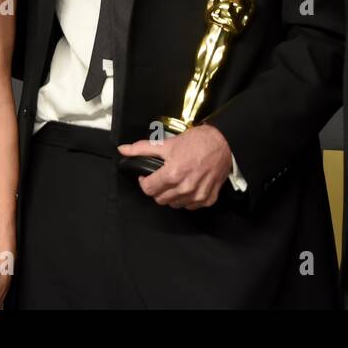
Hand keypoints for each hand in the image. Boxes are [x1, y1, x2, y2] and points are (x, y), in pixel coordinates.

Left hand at [117, 124, 232, 209]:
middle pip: (159, 199)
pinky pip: (190, 206)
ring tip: (175, 181)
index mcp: (172, 174)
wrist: (224, 143)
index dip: (144, 182)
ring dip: (170, 195)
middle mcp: (185, 188)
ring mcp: (197, 195)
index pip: (148, 189)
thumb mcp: (167, 143)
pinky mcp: (208, 199)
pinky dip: (186, 199)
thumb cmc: (197, 142)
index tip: (147, 176)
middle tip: (161, 177)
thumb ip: (142, 148)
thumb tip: (123, 150)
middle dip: (157, 189)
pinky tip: (187, 186)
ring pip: (174, 205)